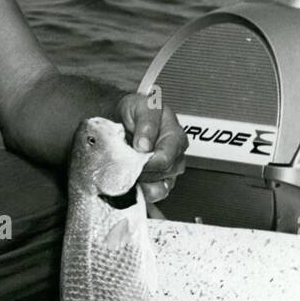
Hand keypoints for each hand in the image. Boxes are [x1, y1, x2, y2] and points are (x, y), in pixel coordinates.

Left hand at [116, 91, 188, 205]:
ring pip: (160, 188)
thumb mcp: (143, 107)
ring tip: (128, 174)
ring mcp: (167, 169)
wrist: (124, 114)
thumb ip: (146, 124)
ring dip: (142, 184)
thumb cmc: (136, 110)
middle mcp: (175, 154)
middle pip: (163, 174)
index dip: (147, 163)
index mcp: (175, 136)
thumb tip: (145, 145)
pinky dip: (141, 192)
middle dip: (143, 172)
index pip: (165, 159)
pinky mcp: (157, 179)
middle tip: (125, 165)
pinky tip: (132, 184)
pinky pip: (154, 193)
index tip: (132, 160)